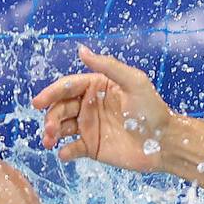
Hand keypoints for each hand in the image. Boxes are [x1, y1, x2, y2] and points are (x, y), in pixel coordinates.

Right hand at [32, 45, 173, 172]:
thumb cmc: (152, 110)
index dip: (51, 92)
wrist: (165, 143)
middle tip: (50, 128)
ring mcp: (90, 126)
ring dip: (51, 133)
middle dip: (50, 116)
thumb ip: (108, 66)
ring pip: (61, 127)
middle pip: (60, 107)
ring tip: (50, 140)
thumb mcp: (134, 82)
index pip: (68, 87)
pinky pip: (72, 148)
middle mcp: (90, 105)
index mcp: (97, 87)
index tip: (38, 102)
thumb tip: (81, 50)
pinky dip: (65, 151)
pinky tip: (65, 153)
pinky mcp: (92, 146)